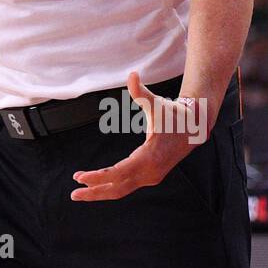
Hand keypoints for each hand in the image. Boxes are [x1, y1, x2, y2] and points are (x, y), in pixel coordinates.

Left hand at [71, 71, 207, 202]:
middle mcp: (151, 172)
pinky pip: (127, 186)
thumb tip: (132, 74)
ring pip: (122, 190)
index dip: (98, 177)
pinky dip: (111, 188)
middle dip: (94, 192)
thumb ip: (141, 91)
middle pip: (118, 189)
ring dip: (101, 192)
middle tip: (73, 194)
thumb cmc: (173, 114)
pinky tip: (96, 186)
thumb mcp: (156, 103)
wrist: (194, 128)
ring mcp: (151, 177)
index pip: (118, 173)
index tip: (79, 178)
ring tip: (79, 192)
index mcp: (150, 157)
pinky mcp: (150, 177)